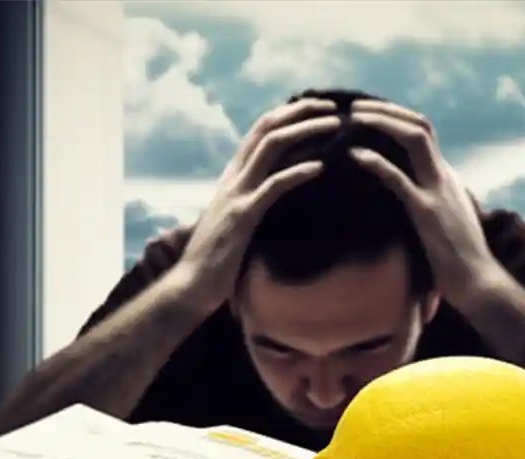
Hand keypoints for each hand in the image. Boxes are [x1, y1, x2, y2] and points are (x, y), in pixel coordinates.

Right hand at [177, 98, 340, 312]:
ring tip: (334, 126)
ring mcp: (237, 195)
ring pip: (271, 147)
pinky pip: (273, 186)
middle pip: (267, 129)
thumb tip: (277, 196)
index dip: (288, 115)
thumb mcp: (236, 222)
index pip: (260, 132)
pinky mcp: (243, 217)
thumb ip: (252, 202)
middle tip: (333, 106)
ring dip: (305, 131)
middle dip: (301, 112)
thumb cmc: (216, 260)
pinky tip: (321, 168)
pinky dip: (298, 172)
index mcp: (233, 177)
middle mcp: (233, 178)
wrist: (190, 286)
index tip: (317, 109)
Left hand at [347, 100, 502, 305]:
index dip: (396, 118)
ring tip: (352, 118)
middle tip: (354, 107)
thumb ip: (428, 200)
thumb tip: (406, 194)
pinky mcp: (427, 213)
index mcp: (446, 177)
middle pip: (420, 126)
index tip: (369, 114)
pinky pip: (399, 178)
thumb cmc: (459, 259)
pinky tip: (354, 155)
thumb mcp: (443, 220)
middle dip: (386, 111)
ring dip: (382, 123)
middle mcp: (444, 176)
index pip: (424, 133)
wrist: (478, 282)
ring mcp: (438, 191)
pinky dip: (376, 162)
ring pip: (414, 139)